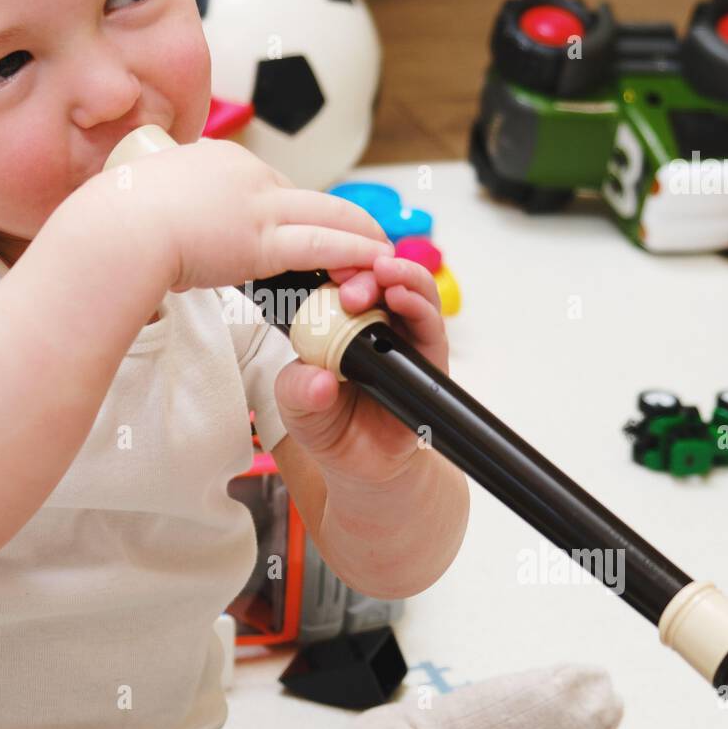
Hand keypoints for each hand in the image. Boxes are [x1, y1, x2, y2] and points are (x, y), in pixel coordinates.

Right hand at [108, 139, 393, 292]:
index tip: (300, 225)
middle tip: (364, 234)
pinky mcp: (261, 240)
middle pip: (305, 194)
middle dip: (339, 216)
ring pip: (326, 215)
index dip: (289, 208)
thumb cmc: (114, 221)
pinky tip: (376, 260)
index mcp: (215, 158)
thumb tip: (147, 226)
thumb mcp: (137, 200)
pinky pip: (322, 245)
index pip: (265, 182)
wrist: (116, 229)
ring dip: (360, 233)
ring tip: (384, 248)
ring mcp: (256, 204)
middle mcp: (244, 173)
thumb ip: (157, 208)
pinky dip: (354, 252)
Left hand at [274, 253, 449, 485]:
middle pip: (375, 276)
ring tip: (383, 273)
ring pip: (408, 288)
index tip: (320, 261)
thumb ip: (298, 390)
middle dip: (363, 269)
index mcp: (334, 321)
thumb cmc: (328, 425)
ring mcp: (403, 334)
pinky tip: (402, 297)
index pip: (336, 278)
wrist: (364, 467)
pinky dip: (419, 304)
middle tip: (349, 284)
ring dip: (398, 275)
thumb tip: (319, 380)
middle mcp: (371, 321)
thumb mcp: (297, 408)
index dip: (332, 264)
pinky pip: (430, 323)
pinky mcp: (429, 355)